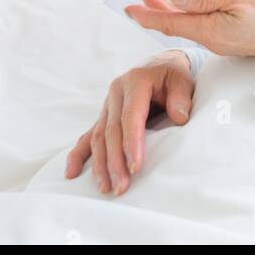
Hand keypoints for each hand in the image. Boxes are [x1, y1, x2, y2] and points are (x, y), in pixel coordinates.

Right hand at [65, 48, 194, 194]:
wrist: (159, 66)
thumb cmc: (171, 75)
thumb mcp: (182, 80)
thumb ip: (181, 97)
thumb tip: (179, 117)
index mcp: (135, 81)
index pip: (130, 116)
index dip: (132, 142)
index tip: (136, 167)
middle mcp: (116, 92)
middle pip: (112, 130)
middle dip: (115, 161)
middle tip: (121, 187)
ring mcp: (107, 105)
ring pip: (98, 136)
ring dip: (100, 164)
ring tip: (105, 188)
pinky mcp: (104, 116)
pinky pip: (88, 135)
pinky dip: (79, 154)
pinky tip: (72, 172)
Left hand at [125, 0, 254, 59]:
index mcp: (210, 30)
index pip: (170, 22)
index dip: (147, 14)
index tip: (128, 8)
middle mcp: (211, 39)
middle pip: (176, 23)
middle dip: (154, 8)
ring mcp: (221, 41)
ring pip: (188, 24)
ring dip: (170, 10)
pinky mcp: (230, 40)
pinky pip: (201, 27)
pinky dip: (187, 15)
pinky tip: (185, 7)